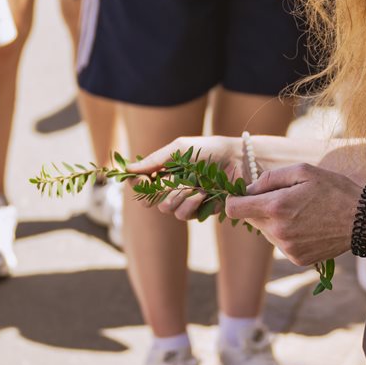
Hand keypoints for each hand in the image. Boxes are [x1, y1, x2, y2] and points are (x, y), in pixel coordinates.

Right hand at [127, 135, 244, 220]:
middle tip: (175, 181)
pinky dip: (191, 203)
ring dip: (178, 196)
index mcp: (165, 172)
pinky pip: (184, 215)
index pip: (141, 183)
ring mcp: (185, 201)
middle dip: (161, 190)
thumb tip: (127, 169)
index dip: (137, 183)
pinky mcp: (200, 211)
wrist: (238, 160)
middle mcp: (172, 188)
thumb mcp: (179, 149)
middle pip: (151, 200)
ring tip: (195, 185)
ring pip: (167, 209)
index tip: (140, 179)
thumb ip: (154, 160)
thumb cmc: (209, 150)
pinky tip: (203, 193)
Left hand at [223, 163, 362, 267]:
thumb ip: (269, 178)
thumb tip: (248, 188)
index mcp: (276, 207)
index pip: (234, 209)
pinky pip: (281, 244)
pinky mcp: (297, 259)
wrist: (363, 221)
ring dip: (275, 221)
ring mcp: (287, 248)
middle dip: (260, 208)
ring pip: (266, 232)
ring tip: (302, 212)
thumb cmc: (334, 190)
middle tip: (285, 198)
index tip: (244, 193)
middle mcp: (277, 231)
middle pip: (250, 219)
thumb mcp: (303, 171)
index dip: (235, 199)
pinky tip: (308, 226)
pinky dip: (288, 234)